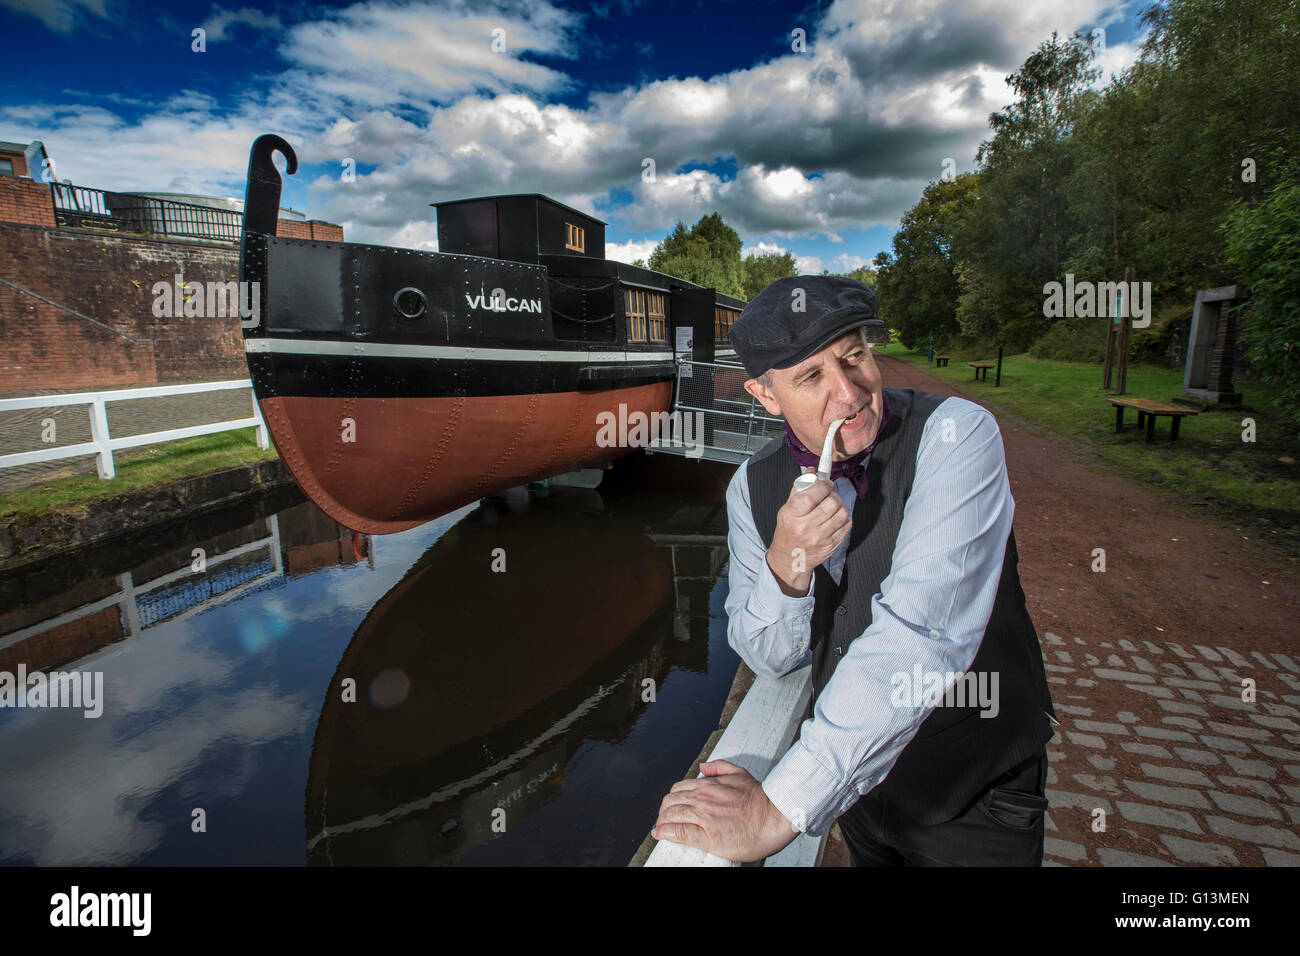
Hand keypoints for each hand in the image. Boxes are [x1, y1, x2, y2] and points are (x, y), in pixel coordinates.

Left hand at [652, 760, 800, 861]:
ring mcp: (702, 816)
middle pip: (670, 802)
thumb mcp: (740, 773)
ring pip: (670, 815)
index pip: (678, 790)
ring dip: (661, 822)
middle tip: (664, 819)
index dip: (672, 799)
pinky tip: (661, 835)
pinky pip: (677, 832)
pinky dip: (665, 833)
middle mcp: (702, 798)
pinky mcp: (705, 836)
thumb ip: (720, 767)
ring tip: (660, 828)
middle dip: (664, 811)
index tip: (671, 807)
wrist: (774, 816)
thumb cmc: (761, 800)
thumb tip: (704, 766)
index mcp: (708, 785)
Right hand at [767, 468, 850, 595]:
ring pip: (842, 513)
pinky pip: (847, 525)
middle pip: (831, 503)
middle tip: (829, 495)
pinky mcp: (832, 544)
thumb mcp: (786, 510)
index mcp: (792, 515)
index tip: (826, 483)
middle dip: (833, 494)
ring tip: (833, 506)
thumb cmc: (788, 532)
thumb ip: (799, 489)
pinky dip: (845, 517)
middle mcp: (806, 527)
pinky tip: (836, 517)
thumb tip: (811, 471)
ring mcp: (820, 537)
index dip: (823, 485)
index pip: (812, 495)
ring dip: (840, 505)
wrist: (790, 559)